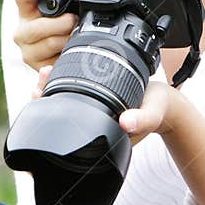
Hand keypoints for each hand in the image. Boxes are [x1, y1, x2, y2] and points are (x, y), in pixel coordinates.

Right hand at [13, 0, 77, 70]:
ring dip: (66, 39)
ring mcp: (27, 49)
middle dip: (60, 23)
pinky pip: (53, 61)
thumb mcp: (66, 7)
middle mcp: (23, 29)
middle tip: (74, 20)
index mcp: (27, 8)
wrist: (64, 52)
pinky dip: (66, 54)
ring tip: (76, 36)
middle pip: (36, 27)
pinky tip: (70, 50)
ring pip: (47, 44)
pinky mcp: (36, 66)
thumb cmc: (66, 24)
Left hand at [33, 70, 183, 146]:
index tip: (40, 94)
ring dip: (52, 88)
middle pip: (60, 116)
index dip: (50, 113)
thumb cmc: (157, 110)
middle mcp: (92, 125)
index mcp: (101, 134)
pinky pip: (74, 94)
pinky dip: (63, 82)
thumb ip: (142, 120)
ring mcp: (93, 114)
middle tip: (41, 78)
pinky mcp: (95, 101)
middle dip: (45, 98)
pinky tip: (57, 70)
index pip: (68, 130)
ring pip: (64, 104)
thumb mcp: (152, 115)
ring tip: (45, 72)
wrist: (164, 104)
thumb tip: (126, 122)